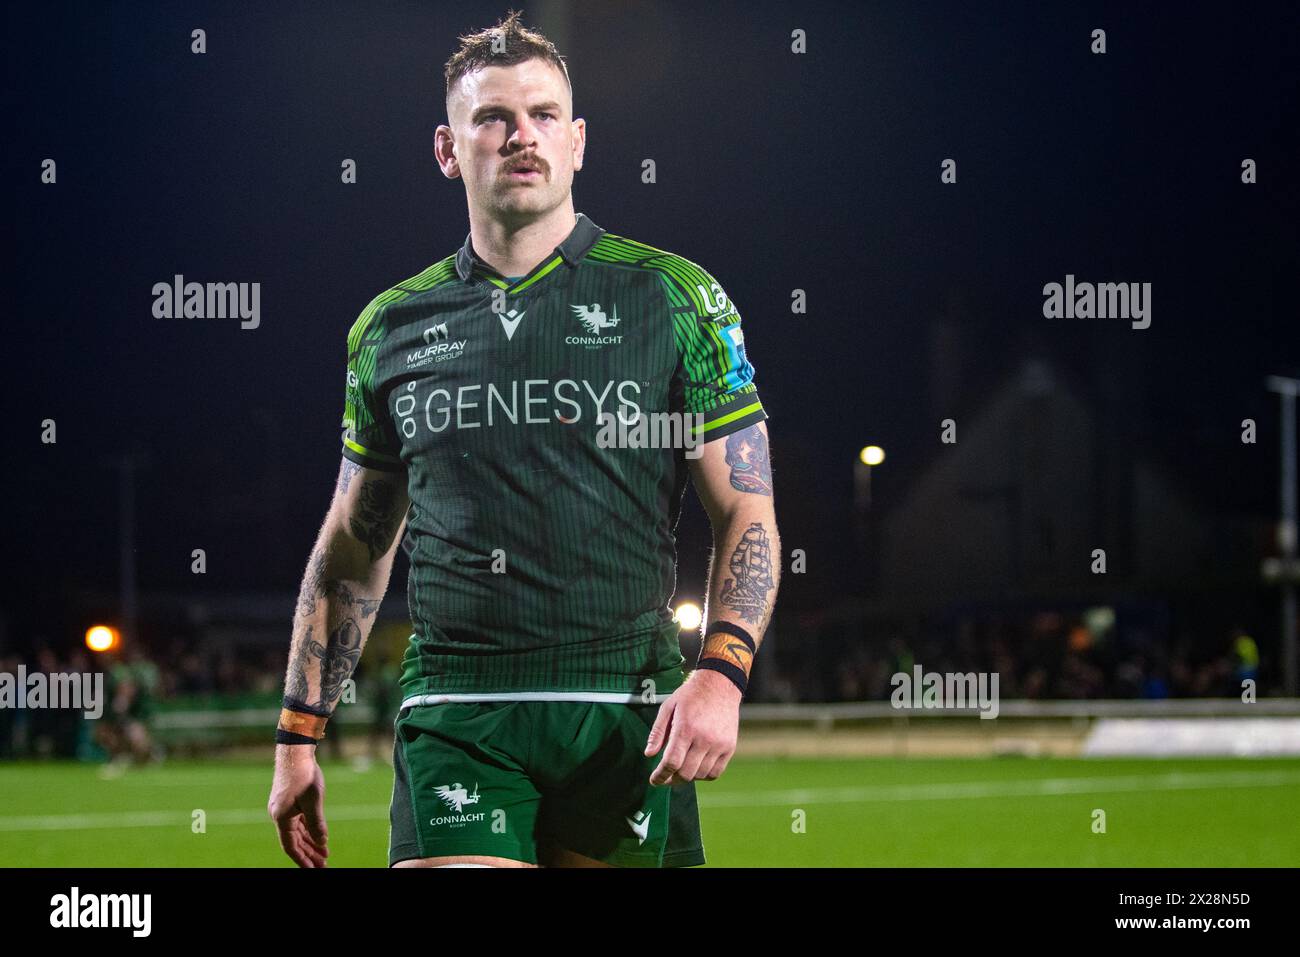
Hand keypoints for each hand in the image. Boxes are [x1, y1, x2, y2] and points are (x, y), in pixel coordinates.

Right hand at [268, 744, 328, 866]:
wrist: (295, 751)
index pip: (291, 846)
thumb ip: (317, 823)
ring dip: (310, 842)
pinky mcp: (289, 801)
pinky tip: (319, 836)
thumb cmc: (304, 774)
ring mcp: (284, 808)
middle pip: (294, 841)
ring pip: (297, 831)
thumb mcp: (314, 801)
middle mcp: (279, 815)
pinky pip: (299, 821)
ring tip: (324, 853)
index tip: (313, 869)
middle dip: (309, 853)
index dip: (302, 859)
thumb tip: (322, 842)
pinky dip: (309, 829)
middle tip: (323, 864)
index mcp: (282, 817)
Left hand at [645, 669, 741, 785]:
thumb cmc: (690, 695)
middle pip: (685, 773)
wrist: (720, 684)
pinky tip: (696, 768)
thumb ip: (657, 732)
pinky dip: (704, 775)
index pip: (672, 762)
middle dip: (671, 779)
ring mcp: (719, 744)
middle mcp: (704, 739)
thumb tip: (649, 754)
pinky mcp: (730, 747)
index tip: (654, 780)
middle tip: (665, 777)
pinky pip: (715, 772)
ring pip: (700, 775)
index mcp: (686, 728)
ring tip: (680, 769)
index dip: (660, 776)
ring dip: (687, 777)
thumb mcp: (668, 707)